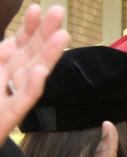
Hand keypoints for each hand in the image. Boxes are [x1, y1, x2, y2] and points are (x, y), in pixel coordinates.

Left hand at [0, 4, 69, 140]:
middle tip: (59, 13)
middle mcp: (8, 82)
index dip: (28, 27)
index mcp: (0, 70)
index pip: (18, 45)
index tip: (37, 9)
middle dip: (44, 34)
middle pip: (30, 54)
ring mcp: (11, 99)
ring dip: (47, 55)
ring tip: (61, 37)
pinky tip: (40, 72)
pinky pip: (23, 100)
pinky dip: (32, 86)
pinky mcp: (9, 117)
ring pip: (32, 74)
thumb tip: (9, 43)